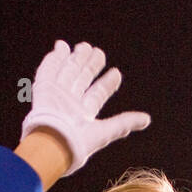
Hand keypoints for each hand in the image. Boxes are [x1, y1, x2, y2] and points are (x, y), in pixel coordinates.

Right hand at [20, 40, 150, 175]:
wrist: (52, 144)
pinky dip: (53, 59)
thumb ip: (124, 123)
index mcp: (84, 115)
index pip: (98, 94)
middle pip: (82, 79)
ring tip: (85, 46)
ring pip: (67, 72)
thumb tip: (148, 119)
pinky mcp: (43, 90)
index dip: (108, 83)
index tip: (117, 72)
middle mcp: (70, 104)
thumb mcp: (105, 132)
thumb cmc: (78, 143)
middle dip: (91, 66)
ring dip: (76, 58)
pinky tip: (61, 47)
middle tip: (99, 53)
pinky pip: (48, 71)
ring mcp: (56, 96)